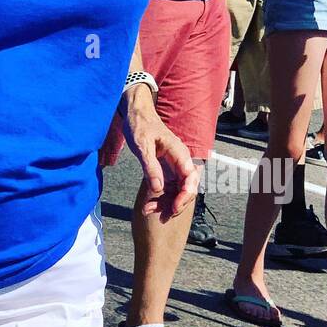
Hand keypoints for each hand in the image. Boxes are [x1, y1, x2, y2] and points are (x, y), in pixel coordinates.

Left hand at [121, 89, 198, 219]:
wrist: (135, 113)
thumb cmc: (139, 125)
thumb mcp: (142, 146)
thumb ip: (150, 167)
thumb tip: (158, 189)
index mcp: (179, 152)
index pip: (190, 178)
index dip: (185, 195)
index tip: (174, 208)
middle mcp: (180, 159)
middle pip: (187, 187)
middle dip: (176, 203)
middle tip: (159, 214)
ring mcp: (174, 165)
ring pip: (177, 190)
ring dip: (166, 202)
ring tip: (147, 210)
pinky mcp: (167, 168)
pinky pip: (168, 187)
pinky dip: (160, 197)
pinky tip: (148, 204)